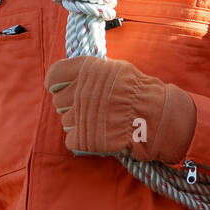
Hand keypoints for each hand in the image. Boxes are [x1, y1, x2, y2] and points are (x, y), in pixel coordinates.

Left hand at [44, 56, 195, 161]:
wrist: (155, 117)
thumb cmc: (139, 91)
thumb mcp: (116, 69)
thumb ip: (92, 72)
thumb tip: (75, 76)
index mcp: (86, 70)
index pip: (54, 75)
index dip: (56, 84)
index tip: (60, 88)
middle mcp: (79, 91)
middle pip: (59, 101)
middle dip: (71, 105)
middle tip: (91, 108)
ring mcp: (80, 116)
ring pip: (66, 121)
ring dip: (79, 123)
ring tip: (99, 122)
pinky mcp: (83, 138)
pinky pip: (72, 139)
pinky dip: (83, 140)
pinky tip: (99, 134)